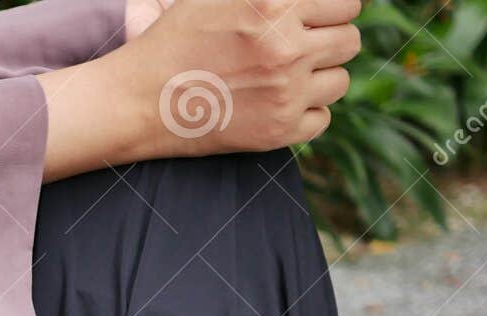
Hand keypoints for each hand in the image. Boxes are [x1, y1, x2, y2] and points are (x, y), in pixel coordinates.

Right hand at [38, 0, 360, 179]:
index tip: (316, 21)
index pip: (347, 4)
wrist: (137, 101)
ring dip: (319, 79)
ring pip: (340, 81)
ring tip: (286, 79)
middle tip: (299, 50)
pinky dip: (306, 113)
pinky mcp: (277, 131)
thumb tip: (309, 3)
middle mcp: (286, 47)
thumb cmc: (174, 41)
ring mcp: (284, 92)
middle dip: (329, 43)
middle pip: (349, 42)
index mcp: (274, 5)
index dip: (333, 12)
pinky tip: (278, 105)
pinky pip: (322, 119)